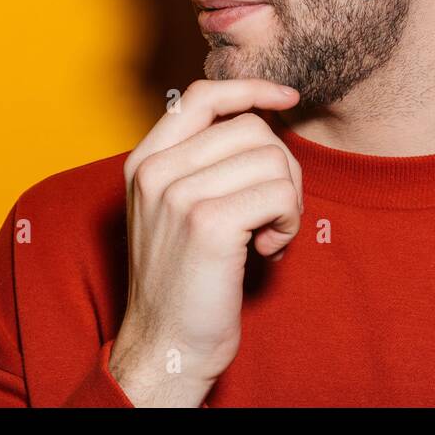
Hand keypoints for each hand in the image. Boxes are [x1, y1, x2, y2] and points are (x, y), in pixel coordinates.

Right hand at [107, 78, 302, 405]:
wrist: (167, 346)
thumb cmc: (185, 280)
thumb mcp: (176, 210)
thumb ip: (203, 164)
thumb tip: (262, 119)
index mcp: (144, 161)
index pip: (202, 94)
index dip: (251, 89)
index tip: (287, 98)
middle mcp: (155, 171)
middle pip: (252, 128)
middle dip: (281, 168)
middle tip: (273, 213)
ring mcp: (178, 195)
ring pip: (274, 160)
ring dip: (289, 201)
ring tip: (268, 235)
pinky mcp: (208, 222)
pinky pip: (280, 194)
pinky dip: (289, 223)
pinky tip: (268, 250)